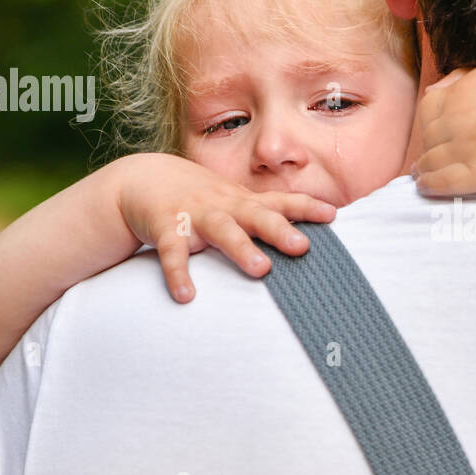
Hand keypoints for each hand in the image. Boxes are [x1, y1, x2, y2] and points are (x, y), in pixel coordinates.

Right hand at [113, 153, 335, 301]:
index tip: (332, 216)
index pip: (280, 202)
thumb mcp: (235, 201)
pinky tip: (186, 295)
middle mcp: (224, 207)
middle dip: (279, 230)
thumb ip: (267, 215)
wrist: (144, 179)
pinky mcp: (167, 229)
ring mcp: (196, 216)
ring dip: (241, 250)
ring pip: (222, 232)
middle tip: (302, 247)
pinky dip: (178, 274)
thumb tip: (309, 235)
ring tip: (261, 270)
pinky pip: (173, 253)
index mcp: (244, 202)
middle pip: (256, 216)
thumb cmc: (202, 198)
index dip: (306, 207)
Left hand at [411, 65, 475, 196]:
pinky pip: (442, 183)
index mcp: (461, 93)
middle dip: (427, 148)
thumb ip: (462, 79)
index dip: (428, 125)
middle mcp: (458, 119)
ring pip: (429, 163)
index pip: (426, 110)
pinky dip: (430, 186)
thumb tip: (434, 88)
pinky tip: (427, 188)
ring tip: (423, 176)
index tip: (435, 135)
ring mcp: (467, 148)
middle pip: (427, 138)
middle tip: (430, 159)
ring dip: (424, 170)